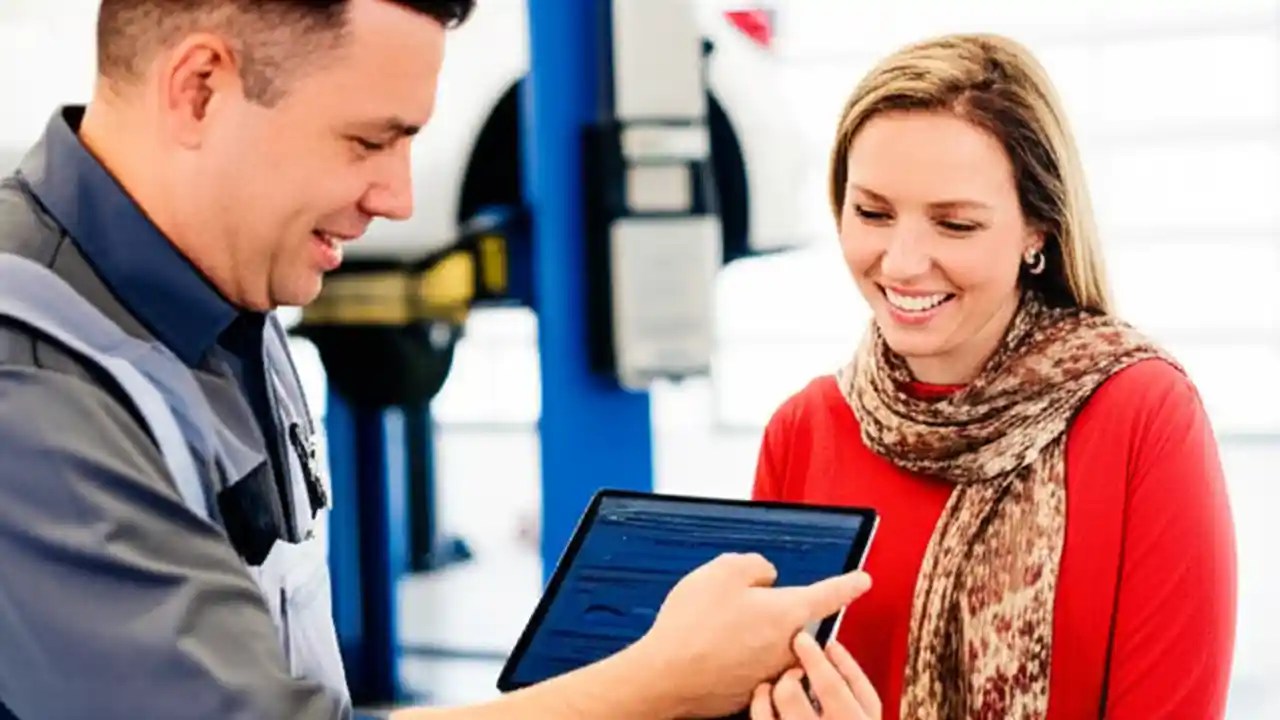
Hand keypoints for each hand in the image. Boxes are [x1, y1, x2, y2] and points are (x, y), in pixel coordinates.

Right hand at [631, 553, 871, 717]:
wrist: (667, 676)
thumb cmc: (694, 624)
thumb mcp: (722, 571)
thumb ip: (755, 565)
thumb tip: (765, 578)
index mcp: (787, 613)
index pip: (829, 594)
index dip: (848, 583)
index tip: (864, 580)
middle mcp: (788, 648)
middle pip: (794, 622)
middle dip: (773, 611)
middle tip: (736, 607)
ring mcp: (770, 673)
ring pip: (771, 644)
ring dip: (752, 636)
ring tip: (714, 631)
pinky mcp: (749, 691)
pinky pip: (749, 665)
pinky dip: (733, 657)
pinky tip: (708, 652)